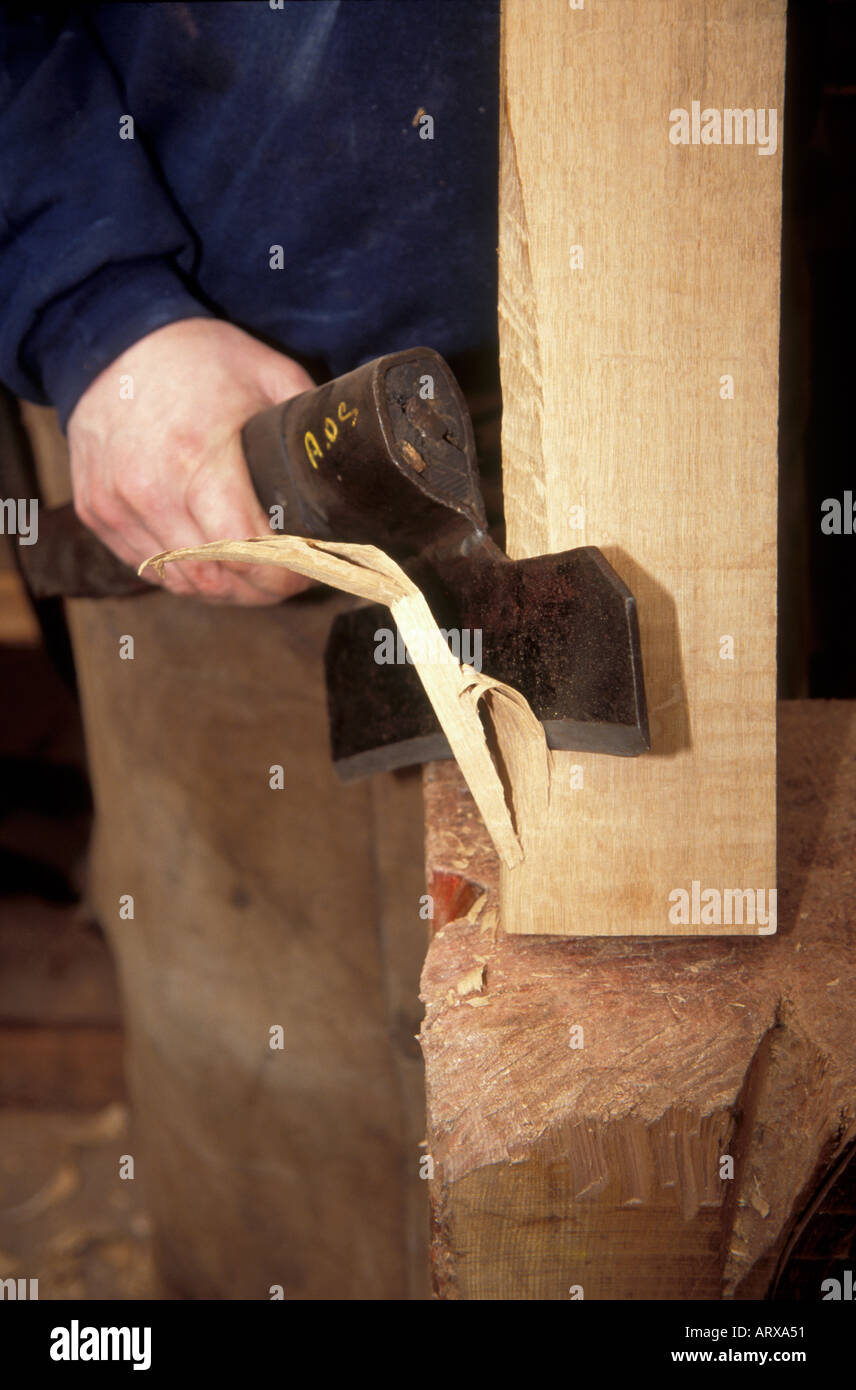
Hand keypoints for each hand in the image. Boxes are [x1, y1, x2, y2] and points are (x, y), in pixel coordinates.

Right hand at [67, 318, 315, 603]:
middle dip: (258, 589)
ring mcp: (115, 506)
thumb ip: (304, 424)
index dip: (281, 575)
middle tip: (286, 579)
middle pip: (213, 578)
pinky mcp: (96, 513)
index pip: (244, 551)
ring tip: (252, 575)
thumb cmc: (196, 357)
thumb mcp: (267, 373)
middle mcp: (148, 490)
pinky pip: (148, 566)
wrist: (112, 340)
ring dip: (221, 587)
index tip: (306, 572)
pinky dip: (182, 572)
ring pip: (179, 581)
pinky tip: (209, 559)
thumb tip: (341, 471)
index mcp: (195, 458)